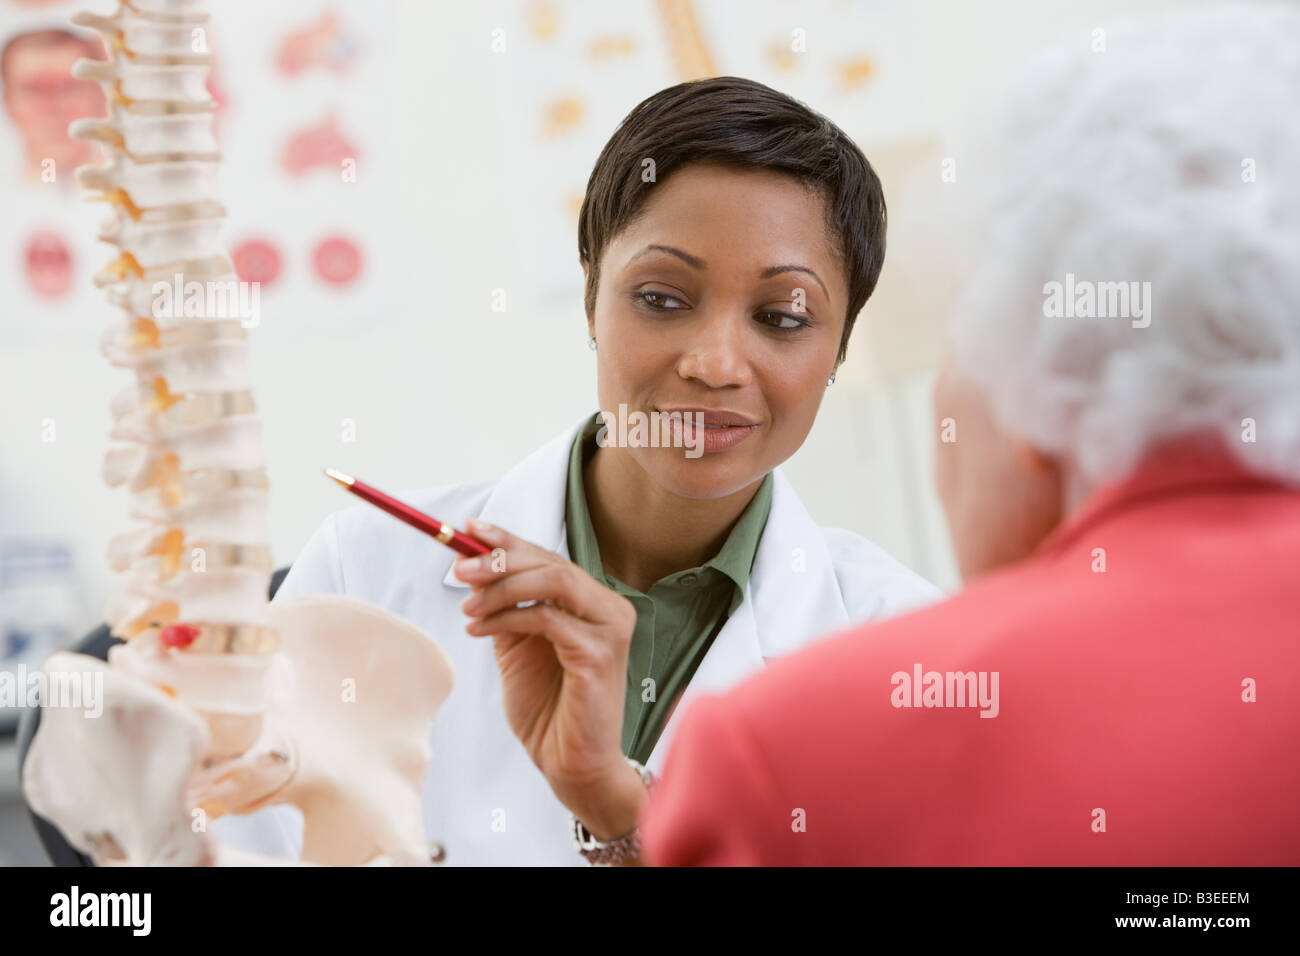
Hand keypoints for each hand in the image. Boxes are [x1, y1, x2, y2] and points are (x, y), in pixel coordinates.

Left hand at [452, 518, 647, 839]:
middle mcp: (609, 608)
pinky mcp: (600, 655)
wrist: (570, 763)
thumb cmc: (548, 708)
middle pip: (551, 563)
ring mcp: (610, 630)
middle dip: (500, 561)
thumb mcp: (517, 647)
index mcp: (592, 602)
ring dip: (503, 588)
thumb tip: (471, 567)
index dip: (509, 540)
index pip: (548, 558)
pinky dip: (509, 619)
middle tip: (460, 570)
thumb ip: (504, 608)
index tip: (470, 529)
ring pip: (555, 581)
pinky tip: (481, 631)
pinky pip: (549, 619)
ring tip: (469, 609)